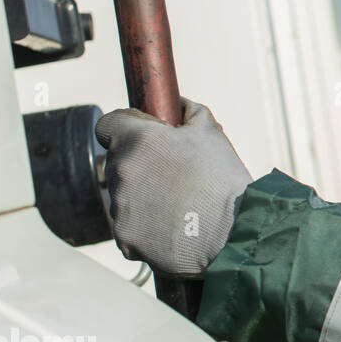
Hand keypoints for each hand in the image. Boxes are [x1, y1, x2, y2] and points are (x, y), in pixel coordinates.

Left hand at [94, 96, 252, 278]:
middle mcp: (120, 171)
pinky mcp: (124, 237)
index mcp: (138, 141)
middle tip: (174, 176)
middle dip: (141, 164)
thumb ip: (189, 112)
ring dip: (143, 196)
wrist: (231, 234)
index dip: (127, 128)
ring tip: (179, 205)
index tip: (147, 137)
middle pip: (119, 162)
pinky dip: (146, 225)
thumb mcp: (211, 133)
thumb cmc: (223, 181)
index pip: (109, 124)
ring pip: (124, 195)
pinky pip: (129, 226)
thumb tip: (178, 104)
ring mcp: (119, 207)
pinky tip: (173, 227)